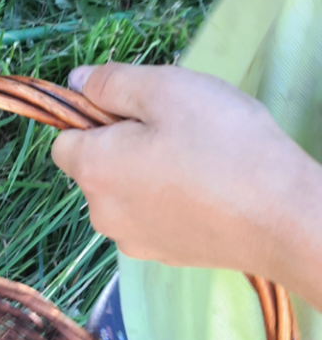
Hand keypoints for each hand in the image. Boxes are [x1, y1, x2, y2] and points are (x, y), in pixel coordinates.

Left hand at [50, 62, 321, 293]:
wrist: (277, 216)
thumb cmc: (222, 144)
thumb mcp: (165, 90)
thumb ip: (111, 83)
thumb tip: (73, 83)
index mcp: (93, 171)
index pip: (62, 141)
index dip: (92, 118)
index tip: (135, 108)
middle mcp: (100, 214)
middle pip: (95, 169)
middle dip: (122, 145)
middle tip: (176, 129)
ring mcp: (130, 241)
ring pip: (124, 195)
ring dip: (146, 174)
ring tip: (196, 160)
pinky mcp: (161, 256)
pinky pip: (150, 217)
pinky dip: (167, 201)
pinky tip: (205, 190)